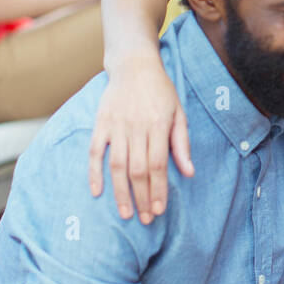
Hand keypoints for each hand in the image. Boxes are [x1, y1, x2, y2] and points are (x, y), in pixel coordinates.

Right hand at [88, 53, 192, 222]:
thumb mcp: (178, 112)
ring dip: (121, 192)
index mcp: (158, 125)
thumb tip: (189, 173)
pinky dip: (94, 173)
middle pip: (138, 170)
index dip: (159, 189)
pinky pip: (94, 151)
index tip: (160, 210)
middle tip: (146, 219)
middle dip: (143, 197)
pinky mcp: (101, 123)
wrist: (134, 65)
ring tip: (127, 213)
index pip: (158, 165)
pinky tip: (98, 192)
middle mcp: (136, 127)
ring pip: (117, 166)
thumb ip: (182, 143)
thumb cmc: (160, 91)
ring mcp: (116, 126)